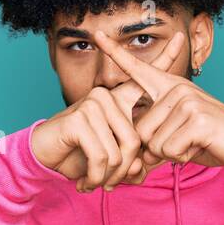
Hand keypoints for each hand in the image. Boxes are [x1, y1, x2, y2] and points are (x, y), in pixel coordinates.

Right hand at [30, 31, 187, 191]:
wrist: (43, 159)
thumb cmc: (78, 157)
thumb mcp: (110, 161)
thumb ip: (130, 164)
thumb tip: (138, 171)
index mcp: (117, 101)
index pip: (143, 80)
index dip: (164, 60)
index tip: (180, 38)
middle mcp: (105, 97)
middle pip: (135, 142)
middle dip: (124, 172)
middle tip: (111, 186)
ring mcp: (92, 104)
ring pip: (119, 153)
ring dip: (108, 178)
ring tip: (96, 184)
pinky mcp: (79, 119)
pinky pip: (102, 157)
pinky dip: (96, 177)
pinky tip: (86, 183)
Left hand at [90, 28, 223, 175]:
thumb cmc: (211, 141)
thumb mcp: (177, 137)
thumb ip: (154, 142)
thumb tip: (137, 158)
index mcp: (170, 87)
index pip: (138, 69)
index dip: (115, 53)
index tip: (97, 34)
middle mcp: (177, 88)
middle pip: (140, 131)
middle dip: (158, 149)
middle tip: (184, 142)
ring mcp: (187, 101)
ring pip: (153, 143)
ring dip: (172, 154)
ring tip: (193, 142)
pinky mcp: (197, 118)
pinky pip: (169, 150)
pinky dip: (182, 156)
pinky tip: (199, 145)